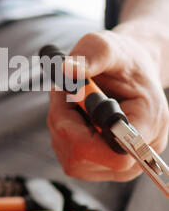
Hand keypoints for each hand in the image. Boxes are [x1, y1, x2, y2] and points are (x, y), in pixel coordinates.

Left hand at [47, 26, 168, 180]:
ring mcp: (121, 164)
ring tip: (71, 99)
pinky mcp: (104, 164)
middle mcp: (138, 152)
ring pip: (73, 160)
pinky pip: (71, 158)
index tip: (71, 99)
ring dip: (61, 126)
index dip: (82, 135)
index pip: (116, 155)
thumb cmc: (123, 59)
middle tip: (64, 92)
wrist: (131, 69)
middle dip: (64, 122)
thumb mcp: (108, 46)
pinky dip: (63, 134)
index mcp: (149, 123)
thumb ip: (91, 56)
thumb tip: (67, 70)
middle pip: (85, 158)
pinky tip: (72, 112)